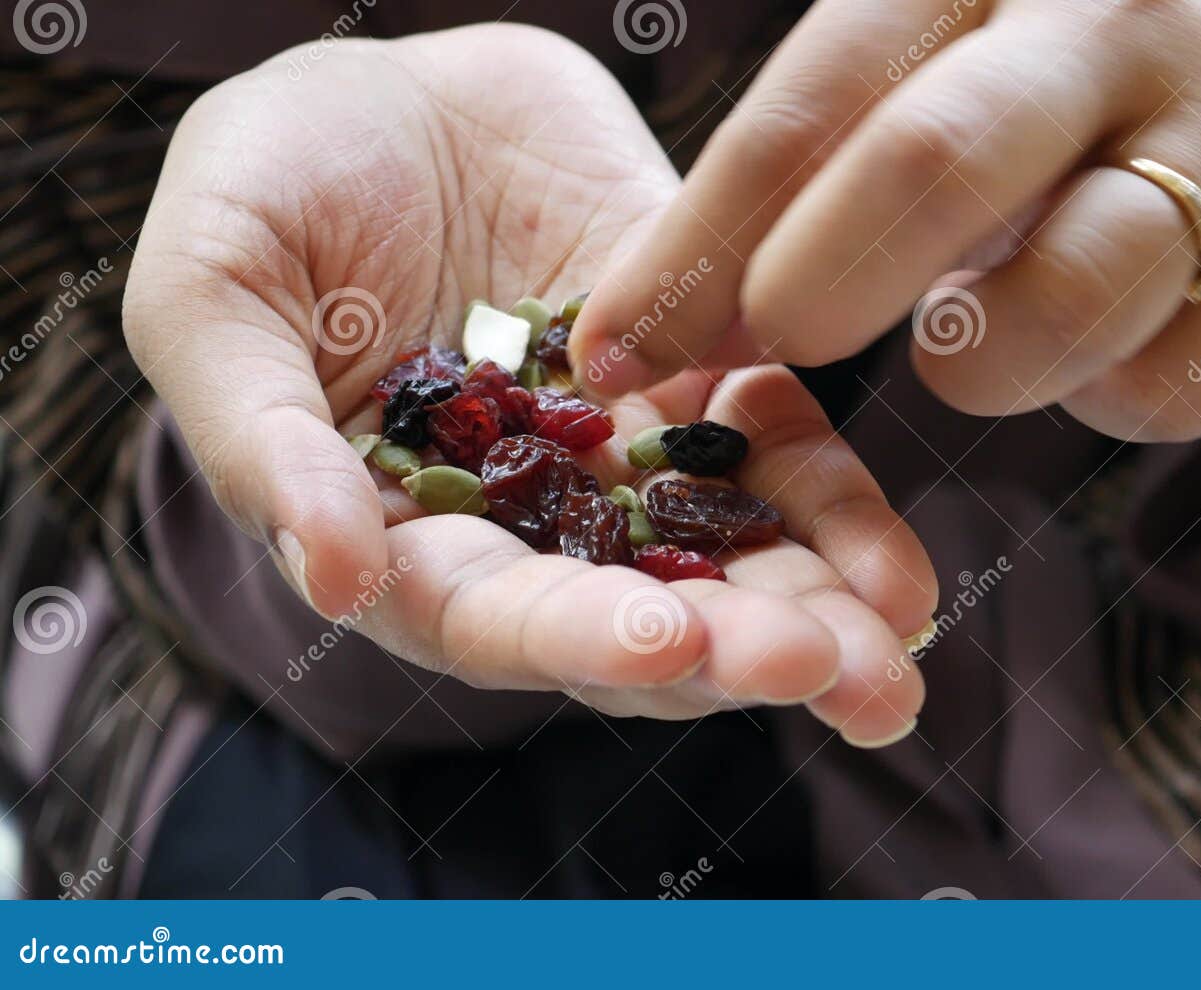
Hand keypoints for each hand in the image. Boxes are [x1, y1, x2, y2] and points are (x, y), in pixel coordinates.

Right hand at [124, 25, 932, 745]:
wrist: (395, 89)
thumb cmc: (269, 188)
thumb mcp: (212, 294)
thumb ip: (257, 437)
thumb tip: (331, 581)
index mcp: (404, 530)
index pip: (490, 616)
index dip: (576, 638)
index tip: (669, 646)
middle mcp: (528, 520)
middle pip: (632, 617)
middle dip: (730, 655)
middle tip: (832, 675)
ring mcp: (623, 455)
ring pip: (721, 557)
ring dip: (809, 613)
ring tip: (889, 656)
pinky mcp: (699, 374)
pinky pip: (774, 448)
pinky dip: (834, 508)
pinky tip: (896, 572)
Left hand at [574, 0, 1200, 433]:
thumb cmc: (1064, 77)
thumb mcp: (940, 65)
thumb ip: (810, 171)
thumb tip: (642, 333)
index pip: (816, 99)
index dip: (701, 241)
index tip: (616, 352)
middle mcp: (1118, 6)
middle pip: (936, 160)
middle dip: (823, 283)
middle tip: (777, 351)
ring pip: (1069, 296)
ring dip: (983, 362)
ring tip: (972, 337)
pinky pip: (1167, 386)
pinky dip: (1103, 393)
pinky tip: (1112, 330)